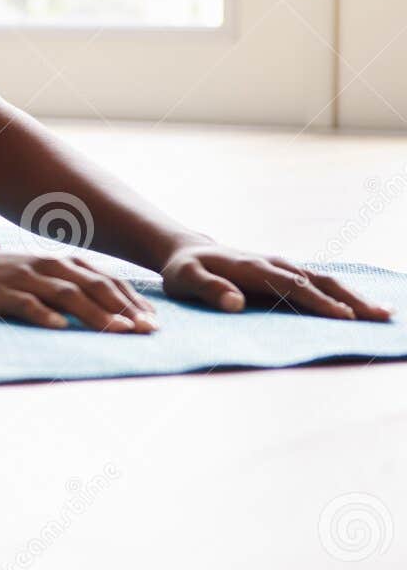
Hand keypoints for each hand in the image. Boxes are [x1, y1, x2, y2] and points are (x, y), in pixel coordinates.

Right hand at [0, 247, 157, 332]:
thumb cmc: (11, 275)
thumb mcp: (48, 273)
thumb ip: (78, 285)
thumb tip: (120, 309)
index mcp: (65, 262)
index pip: (107, 280)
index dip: (133, 300)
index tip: (155, 322)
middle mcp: (50, 266)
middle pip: (93, 286)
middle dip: (123, 308)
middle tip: (146, 330)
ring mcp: (26, 278)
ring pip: (66, 294)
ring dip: (95, 313)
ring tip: (117, 330)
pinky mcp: (3, 292)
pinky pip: (26, 303)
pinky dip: (44, 315)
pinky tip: (61, 327)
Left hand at [160, 242, 391, 320]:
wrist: (186, 250)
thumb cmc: (184, 270)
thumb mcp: (185, 280)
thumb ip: (208, 289)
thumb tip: (236, 303)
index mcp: (253, 267)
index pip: (291, 287)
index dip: (318, 302)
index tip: (344, 318)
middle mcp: (273, 264)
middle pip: (318, 281)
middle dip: (351, 300)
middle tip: (380, 317)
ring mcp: (281, 266)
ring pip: (324, 280)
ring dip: (354, 296)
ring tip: (384, 313)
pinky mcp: (284, 272)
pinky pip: (318, 281)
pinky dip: (342, 293)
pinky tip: (362, 306)